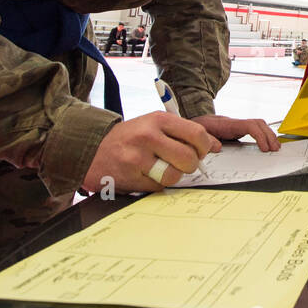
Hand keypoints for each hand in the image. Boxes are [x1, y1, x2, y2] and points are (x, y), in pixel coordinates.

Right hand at [82, 111, 218, 191]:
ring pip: (175, 175)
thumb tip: (215, 146)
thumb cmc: (130, 138)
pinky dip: (157, 184)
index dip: (205, 147)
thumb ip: (184, 133)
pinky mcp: (130, 177)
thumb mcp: (155, 125)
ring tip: (161, 168)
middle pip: (189, 158)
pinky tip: (146, 175)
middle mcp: (148, 136)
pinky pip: (158, 187)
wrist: (92, 149)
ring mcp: (138, 158)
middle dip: (190, 165)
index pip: (197, 134)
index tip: (202, 151)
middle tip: (181, 163)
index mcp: (158, 120)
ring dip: (173, 176)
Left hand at [192, 114, 280, 151]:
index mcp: (227, 124)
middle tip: (275, 149)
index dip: (259, 135)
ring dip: (269, 134)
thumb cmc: (197, 128)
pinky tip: (266, 144)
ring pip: (259, 124)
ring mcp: (237, 125)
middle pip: (258, 123)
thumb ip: (207, 140)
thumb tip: (218, 147)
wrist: (194, 122)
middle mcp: (235, 123)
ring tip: (275, 147)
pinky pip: (254, 129)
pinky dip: (263, 135)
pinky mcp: (237, 130)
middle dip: (269, 135)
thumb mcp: (199, 134)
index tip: (264, 148)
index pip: (249, 125)